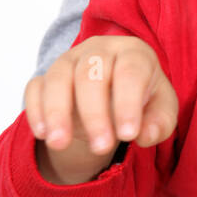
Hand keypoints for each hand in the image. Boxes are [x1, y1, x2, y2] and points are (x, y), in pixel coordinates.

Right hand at [24, 36, 178, 184]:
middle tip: (100, 147)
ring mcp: (68, 61)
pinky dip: (37, 110)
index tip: (128, 135)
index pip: (130, 72)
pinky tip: (43, 135)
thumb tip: (145, 135)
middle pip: (91, 74)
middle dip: (94, 113)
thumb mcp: (161, 111)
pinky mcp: (45, 77)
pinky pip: (35, 88)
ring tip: (59, 143)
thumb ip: (160, 123)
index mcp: (133, 53)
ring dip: (57, 112)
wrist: (115, 94)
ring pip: (58, 77)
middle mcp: (98, 50)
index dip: (128, 104)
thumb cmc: (142, 100)